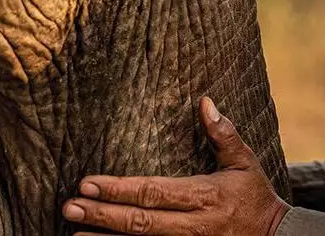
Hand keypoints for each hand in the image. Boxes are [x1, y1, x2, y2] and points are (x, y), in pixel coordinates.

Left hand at [63, 97, 290, 234]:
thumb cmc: (255, 195)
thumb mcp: (244, 161)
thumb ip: (223, 133)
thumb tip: (205, 101)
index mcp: (203, 196)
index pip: (153, 192)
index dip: (119, 189)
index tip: (88, 182)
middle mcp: (192, 225)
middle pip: (140, 222)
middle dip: (102, 214)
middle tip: (69, 205)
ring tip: (74, 229)